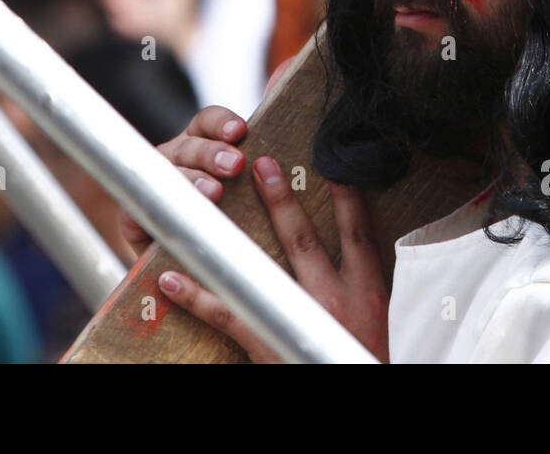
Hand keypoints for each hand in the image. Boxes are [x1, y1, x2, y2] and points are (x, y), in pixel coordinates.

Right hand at [118, 105, 248, 257]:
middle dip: (213, 153)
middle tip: (235, 165)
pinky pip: (146, 201)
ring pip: (170, 170)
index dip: (221, 122)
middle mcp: (178, 157)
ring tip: (214, 193)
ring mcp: (155, 182)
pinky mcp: (135, 211)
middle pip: (191, 145)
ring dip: (192, 179)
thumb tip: (279, 160)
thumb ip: (261, 174)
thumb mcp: (248, 198)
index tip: (239, 131)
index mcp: (203, 145)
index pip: (208, 122)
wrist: (194, 269)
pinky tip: (183, 214)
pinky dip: (165, 205)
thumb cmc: (229, 227)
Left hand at [157, 156, 389, 362]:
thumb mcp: (377, 321)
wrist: (351, 386)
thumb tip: (343, 258)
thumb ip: (361, 290)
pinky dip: (196, 296)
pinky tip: (172, 279)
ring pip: (261, 268)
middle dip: (282, 199)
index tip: (332, 166)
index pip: (357, 234)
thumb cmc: (360, 358)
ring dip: (234, 234)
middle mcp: (334, 300)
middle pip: (304, 239)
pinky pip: (227, 313)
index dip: (346, 197)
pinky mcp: (268, 342)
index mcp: (367, 293)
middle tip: (263, 164)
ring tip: (211, 203)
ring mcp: (300, 319)